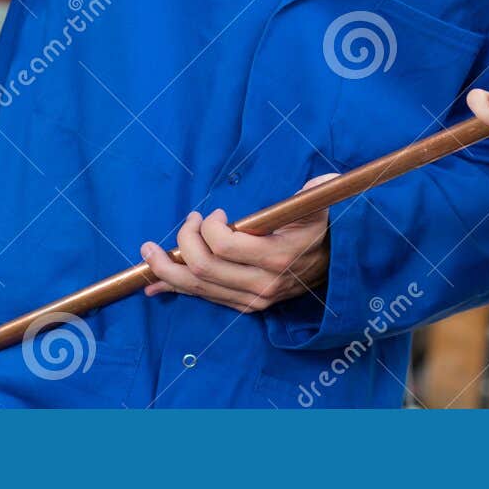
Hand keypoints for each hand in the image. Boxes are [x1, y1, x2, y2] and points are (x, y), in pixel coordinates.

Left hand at [140, 174, 335, 313]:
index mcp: (279, 256)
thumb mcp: (322, 203)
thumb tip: (317, 181)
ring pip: (197, 288)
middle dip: (183, 241)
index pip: (224, 246)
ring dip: (166, 269)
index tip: (215, 214)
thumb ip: (313, 190)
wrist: (340, 265)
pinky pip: (205, 298)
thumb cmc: (325, 226)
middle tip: (187, 221)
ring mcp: (254, 299)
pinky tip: (156, 284)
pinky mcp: (248, 307)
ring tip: (148, 253)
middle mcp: (263, 284)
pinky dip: (178, 288)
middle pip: (202, 268)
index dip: (208, 227)